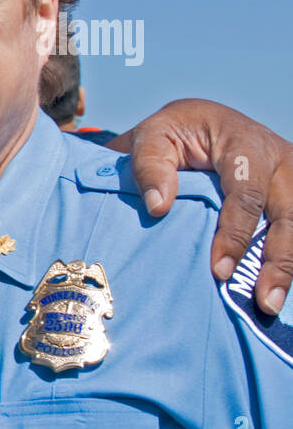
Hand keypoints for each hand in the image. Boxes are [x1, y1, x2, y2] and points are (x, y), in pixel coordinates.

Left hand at [106, 98, 290, 314]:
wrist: (197, 123)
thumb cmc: (172, 134)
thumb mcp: (151, 138)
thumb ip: (150, 167)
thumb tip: (158, 206)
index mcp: (244, 144)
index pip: (246, 193)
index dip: (236, 233)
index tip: (221, 270)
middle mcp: (279, 160)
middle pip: (289, 213)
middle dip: (279, 260)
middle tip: (262, 301)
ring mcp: (292, 178)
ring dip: (290, 266)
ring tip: (269, 304)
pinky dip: (292, 257)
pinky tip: (279, 289)